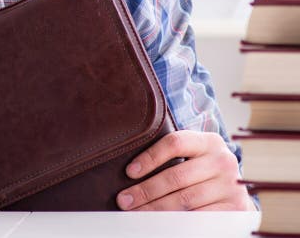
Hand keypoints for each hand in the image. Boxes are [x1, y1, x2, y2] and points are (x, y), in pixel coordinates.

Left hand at [116, 130, 255, 210]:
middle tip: (124, 200)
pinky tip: (160, 223)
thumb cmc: (205, 170)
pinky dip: (175, 221)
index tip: (129, 172)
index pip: (175, 143)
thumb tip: (132, 171)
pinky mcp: (235, 209)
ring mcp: (231, 186)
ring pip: (184, 200)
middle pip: (176, 176)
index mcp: (209, 141)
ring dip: (156, 209)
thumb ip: (173, 156)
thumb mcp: (195, 154)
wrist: (238, 190)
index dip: (150, 157)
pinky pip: (198, 218)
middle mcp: (223, 161)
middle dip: (145, 190)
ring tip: (136, 213)